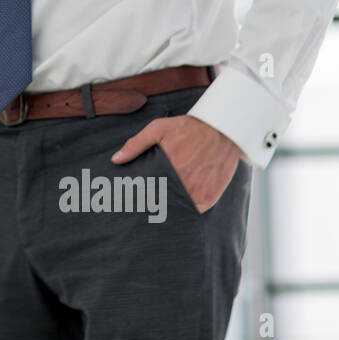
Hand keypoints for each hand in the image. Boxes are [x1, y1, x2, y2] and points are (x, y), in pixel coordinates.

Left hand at [111, 115, 243, 212]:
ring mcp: (197, 193)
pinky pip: (193, 210)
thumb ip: (136, 144)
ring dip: (168, 208)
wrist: (222, 130)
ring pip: (176, 208)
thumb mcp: (158, 129)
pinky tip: (177, 204)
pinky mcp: (209, 198)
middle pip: (160, 203)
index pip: (146, 192)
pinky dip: (186, 208)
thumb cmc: (187, 128)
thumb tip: (116, 159)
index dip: (139, 197)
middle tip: (143, 206)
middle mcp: (182, 184)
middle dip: (151, 204)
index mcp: (166, 169)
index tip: (131, 201)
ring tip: (158, 208)